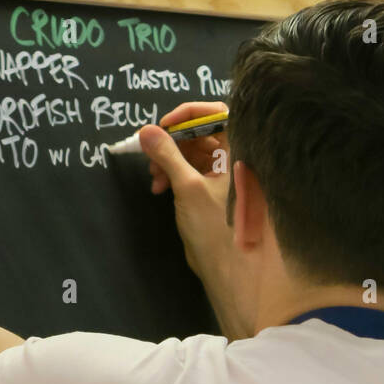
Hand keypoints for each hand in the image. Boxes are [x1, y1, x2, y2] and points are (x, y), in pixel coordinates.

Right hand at [139, 101, 231, 281]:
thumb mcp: (188, 187)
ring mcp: (221, 175)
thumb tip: (145, 131)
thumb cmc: (216, 227)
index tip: (164, 126)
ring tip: (154, 177)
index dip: (190, 114)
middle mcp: (233, 159)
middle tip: (152, 155)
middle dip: (173, 141)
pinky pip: (189, 169)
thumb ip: (167, 156)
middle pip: (201, 132)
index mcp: (239, 152)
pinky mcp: (210, 190)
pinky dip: (172, 174)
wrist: (227, 269)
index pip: (219, 113)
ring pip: (192, 152)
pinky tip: (158, 188)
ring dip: (168, 159)